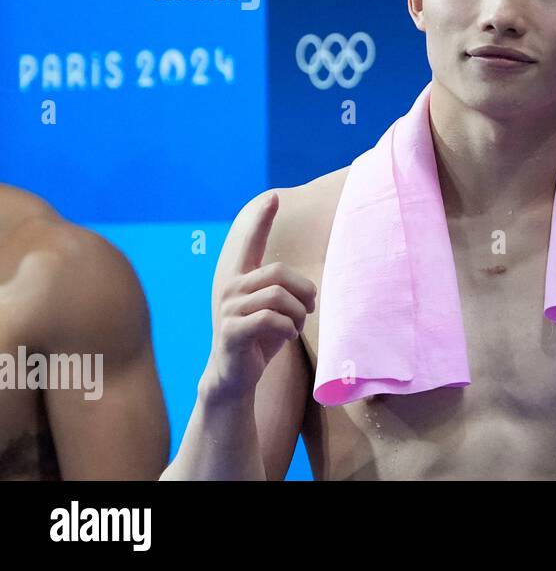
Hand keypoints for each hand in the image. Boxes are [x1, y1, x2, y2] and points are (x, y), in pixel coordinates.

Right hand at [204, 192, 316, 401]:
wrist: (236, 376)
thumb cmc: (260, 339)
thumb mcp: (274, 309)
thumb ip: (283, 289)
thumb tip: (310, 285)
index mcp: (241, 278)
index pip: (250, 242)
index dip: (261, 220)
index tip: (274, 196)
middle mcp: (230, 287)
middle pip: (279, 272)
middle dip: (304, 292)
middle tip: (308, 310)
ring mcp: (228, 308)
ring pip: (278, 296)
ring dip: (297, 314)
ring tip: (294, 327)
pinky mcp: (231, 330)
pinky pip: (271, 319)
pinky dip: (288, 329)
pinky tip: (286, 337)